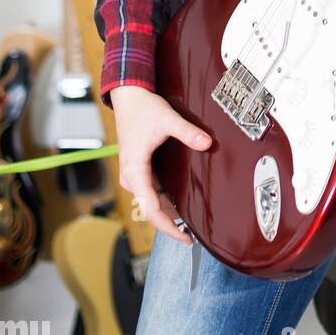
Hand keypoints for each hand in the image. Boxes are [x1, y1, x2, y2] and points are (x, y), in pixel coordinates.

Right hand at [111, 86, 211, 244]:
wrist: (128, 96)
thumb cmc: (143, 108)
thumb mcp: (168, 119)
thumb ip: (188, 132)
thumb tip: (207, 143)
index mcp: (136, 170)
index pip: (151, 209)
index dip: (168, 227)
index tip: (184, 238)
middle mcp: (130, 176)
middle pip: (150, 210)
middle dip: (169, 223)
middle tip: (190, 235)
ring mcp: (131, 174)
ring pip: (148, 201)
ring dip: (165, 212)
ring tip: (186, 222)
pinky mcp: (135, 169)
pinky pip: (148, 192)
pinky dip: (161, 200)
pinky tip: (175, 203)